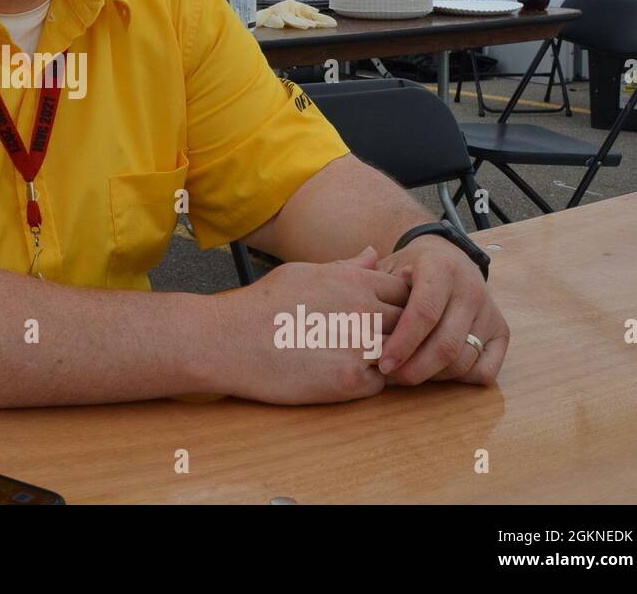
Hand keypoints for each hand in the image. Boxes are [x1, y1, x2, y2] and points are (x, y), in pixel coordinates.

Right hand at [212, 247, 407, 404]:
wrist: (229, 340)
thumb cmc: (262, 304)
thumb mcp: (305, 272)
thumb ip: (347, 267)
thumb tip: (374, 253)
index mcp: (355, 281)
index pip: (404, 292)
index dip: (394, 304)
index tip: (375, 314)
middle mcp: (364, 311)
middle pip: (407, 323)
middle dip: (394, 331)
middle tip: (363, 339)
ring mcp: (359, 347)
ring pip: (398, 354)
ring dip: (384, 357)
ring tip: (350, 356)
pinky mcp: (349, 381)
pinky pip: (378, 383)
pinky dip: (365, 381)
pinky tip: (336, 372)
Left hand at [376, 235, 508, 385]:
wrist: (446, 257)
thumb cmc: (408, 269)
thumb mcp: (387, 266)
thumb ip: (367, 279)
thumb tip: (348, 292)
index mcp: (441, 269)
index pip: (424, 314)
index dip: (402, 344)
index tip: (381, 363)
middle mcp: (471, 289)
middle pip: (446, 344)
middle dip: (415, 368)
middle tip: (390, 377)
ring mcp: (490, 311)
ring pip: (464, 360)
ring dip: (433, 376)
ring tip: (405, 375)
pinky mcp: (501, 331)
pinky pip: (485, 370)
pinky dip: (459, 380)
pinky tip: (435, 373)